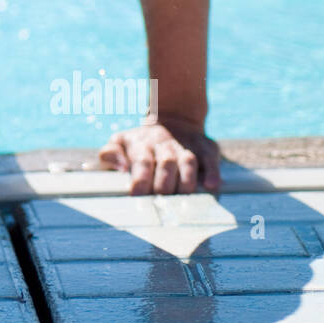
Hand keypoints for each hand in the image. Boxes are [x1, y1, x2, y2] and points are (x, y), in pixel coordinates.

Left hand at [97, 116, 219, 195]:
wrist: (172, 120)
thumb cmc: (139, 144)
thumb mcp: (119, 143)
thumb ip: (110, 153)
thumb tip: (120, 166)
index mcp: (141, 144)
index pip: (142, 161)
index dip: (140, 179)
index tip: (137, 196)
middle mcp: (164, 144)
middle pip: (166, 163)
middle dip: (163, 184)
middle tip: (161, 203)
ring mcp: (185, 146)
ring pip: (188, 161)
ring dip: (186, 180)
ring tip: (184, 198)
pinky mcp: (206, 147)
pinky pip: (210, 158)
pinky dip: (213, 171)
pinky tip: (211, 185)